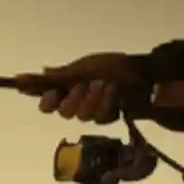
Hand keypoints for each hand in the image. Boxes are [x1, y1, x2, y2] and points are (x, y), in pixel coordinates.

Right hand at [20, 53, 141, 123]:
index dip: (47, 101)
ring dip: (93, 99)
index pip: (48, 104)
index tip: (52, 94)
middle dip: (74, 99)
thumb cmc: (111, 66)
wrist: (140, 70)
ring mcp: (93, 112)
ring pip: (83, 116)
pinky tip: (115, 91)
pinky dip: (108, 102)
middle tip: (84, 85)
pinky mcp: (108, 117)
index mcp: (67, 89)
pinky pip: (101, 118)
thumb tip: (43, 71)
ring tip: (105, 84)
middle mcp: (77, 103)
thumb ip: (62, 74)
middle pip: (65, 112)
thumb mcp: (85, 66)